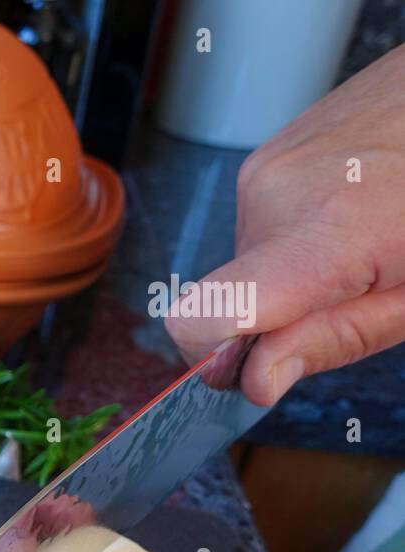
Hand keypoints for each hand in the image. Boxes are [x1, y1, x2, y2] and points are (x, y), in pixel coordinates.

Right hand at [166, 44, 404, 405]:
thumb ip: (334, 338)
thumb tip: (256, 381)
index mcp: (322, 234)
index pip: (202, 316)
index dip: (213, 357)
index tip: (256, 368)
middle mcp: (274, 196)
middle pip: (229, 298)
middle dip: (281, 314)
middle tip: (358, 289)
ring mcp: (264, 168)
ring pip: (248, 263)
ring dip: (294, 272)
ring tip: (364, 242)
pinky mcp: (265, 156)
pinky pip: (261, 226)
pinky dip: (298, 237)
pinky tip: (352, 214)